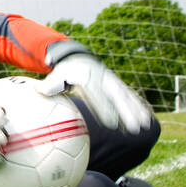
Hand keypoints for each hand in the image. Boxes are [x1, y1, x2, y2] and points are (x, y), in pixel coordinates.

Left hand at [36, 45, 152, 134]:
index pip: (98, 95)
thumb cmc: (64, 73)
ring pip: (127, 98)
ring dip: (137, 111)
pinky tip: (147, 120)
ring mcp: (113, 82)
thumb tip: (38, 91)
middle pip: (117, 96)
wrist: (79, 59)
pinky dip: (139, 107)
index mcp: (88, 77)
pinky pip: (130, 97)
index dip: (105, 108)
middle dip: (127, 111)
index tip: (111, 122)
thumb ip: (49, 84)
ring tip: (145, 126)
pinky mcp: (118, 86)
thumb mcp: (56, 75)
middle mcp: (104, 79)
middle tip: (135, 127)